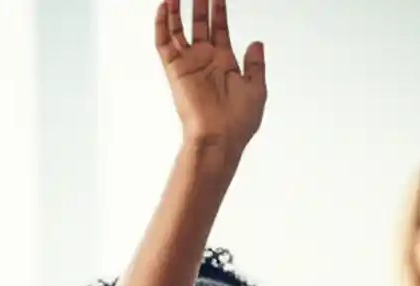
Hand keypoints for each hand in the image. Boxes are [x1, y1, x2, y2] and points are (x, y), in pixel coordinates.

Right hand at [155, 0, 265, 157]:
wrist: (220, 137)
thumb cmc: (238, 121)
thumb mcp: (257, 88)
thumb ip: (255, 64)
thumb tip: (256, 43)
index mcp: (224, 63)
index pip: (219, 29)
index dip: (219, 11)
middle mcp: (204, 61)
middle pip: (199, 24)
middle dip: (199, 4)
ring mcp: (189, 64)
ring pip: (179, 30)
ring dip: (177, 10)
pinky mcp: (175, 70)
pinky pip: (164, 43)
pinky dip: (162, 25)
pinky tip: (164, 7)